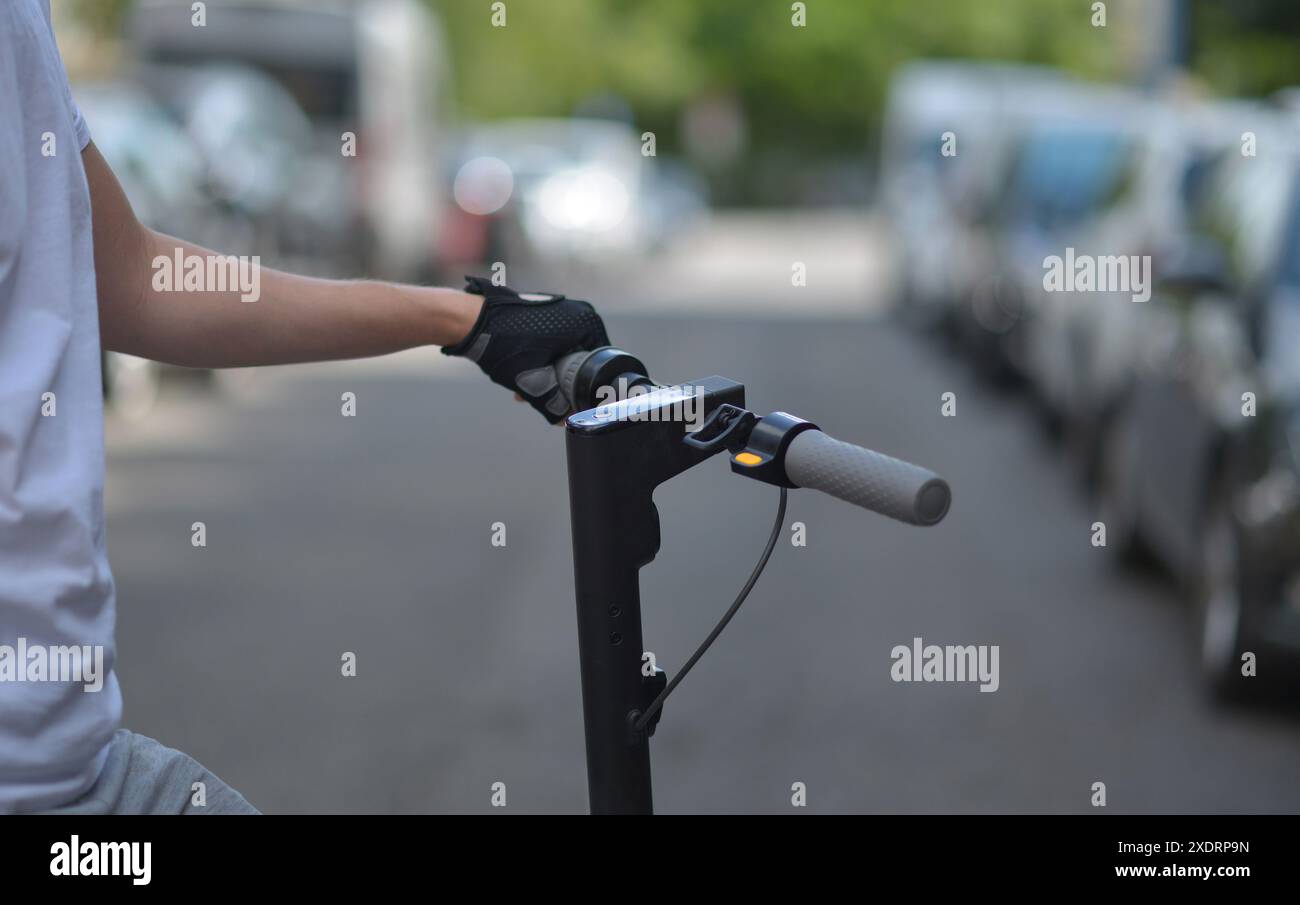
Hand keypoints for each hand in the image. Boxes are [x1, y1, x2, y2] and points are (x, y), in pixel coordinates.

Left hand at [441, 276, 610, 422]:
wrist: (469, 319)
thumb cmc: (501, 343)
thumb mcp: (532, 381)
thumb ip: (552, 405)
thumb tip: (565, 421)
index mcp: (587, 325)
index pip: (601, 366)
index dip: (585, 390)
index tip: (570, 404)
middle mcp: (579, 312)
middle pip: (582, 360)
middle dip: (561, 383)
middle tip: (542, 397)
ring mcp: (562, 309)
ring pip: (564, 352)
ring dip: (548, 374)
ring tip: (523, 390)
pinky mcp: (545, 311)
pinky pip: (552, 342)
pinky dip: (541, 359)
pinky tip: (520, 374)